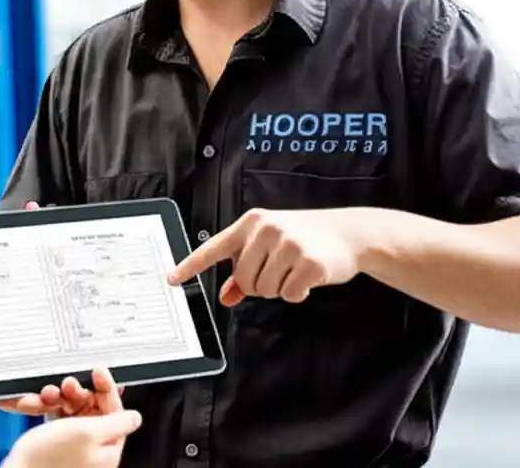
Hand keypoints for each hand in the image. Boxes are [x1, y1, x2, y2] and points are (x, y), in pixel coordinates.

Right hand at [2, 368, 140, 467]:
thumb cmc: (49, 460)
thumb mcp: (86, 433)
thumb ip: (115, 423)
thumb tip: (135, 418)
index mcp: (107, 449)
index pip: (115, 412)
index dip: (106, 389)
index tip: (97, 371)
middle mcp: (93, 450)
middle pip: (94, 410)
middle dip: (80, 393)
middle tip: (68, 384)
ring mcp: (74, 448)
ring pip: (74, 412)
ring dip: (63, 399)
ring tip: (50, 394)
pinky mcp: (56, 446)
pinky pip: (59, 420)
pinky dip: (52, 409)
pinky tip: (43, 403)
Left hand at [168, 208, 364, 305]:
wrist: (348, 232)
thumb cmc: (303, 238)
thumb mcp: (270, 245)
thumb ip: (245, 267)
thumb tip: (226, 296)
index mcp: (251, 223)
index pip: (214, 248)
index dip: (191, 266)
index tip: (171, 279)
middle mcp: (266, 230)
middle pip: (243, 280)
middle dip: (259, 285)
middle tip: (278, 272)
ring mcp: (289, 244)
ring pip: (264, 290)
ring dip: (279, 289)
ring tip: (295, 270)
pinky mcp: (310, 262)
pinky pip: (289, 295)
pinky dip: (298, 294)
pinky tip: (308, 278)